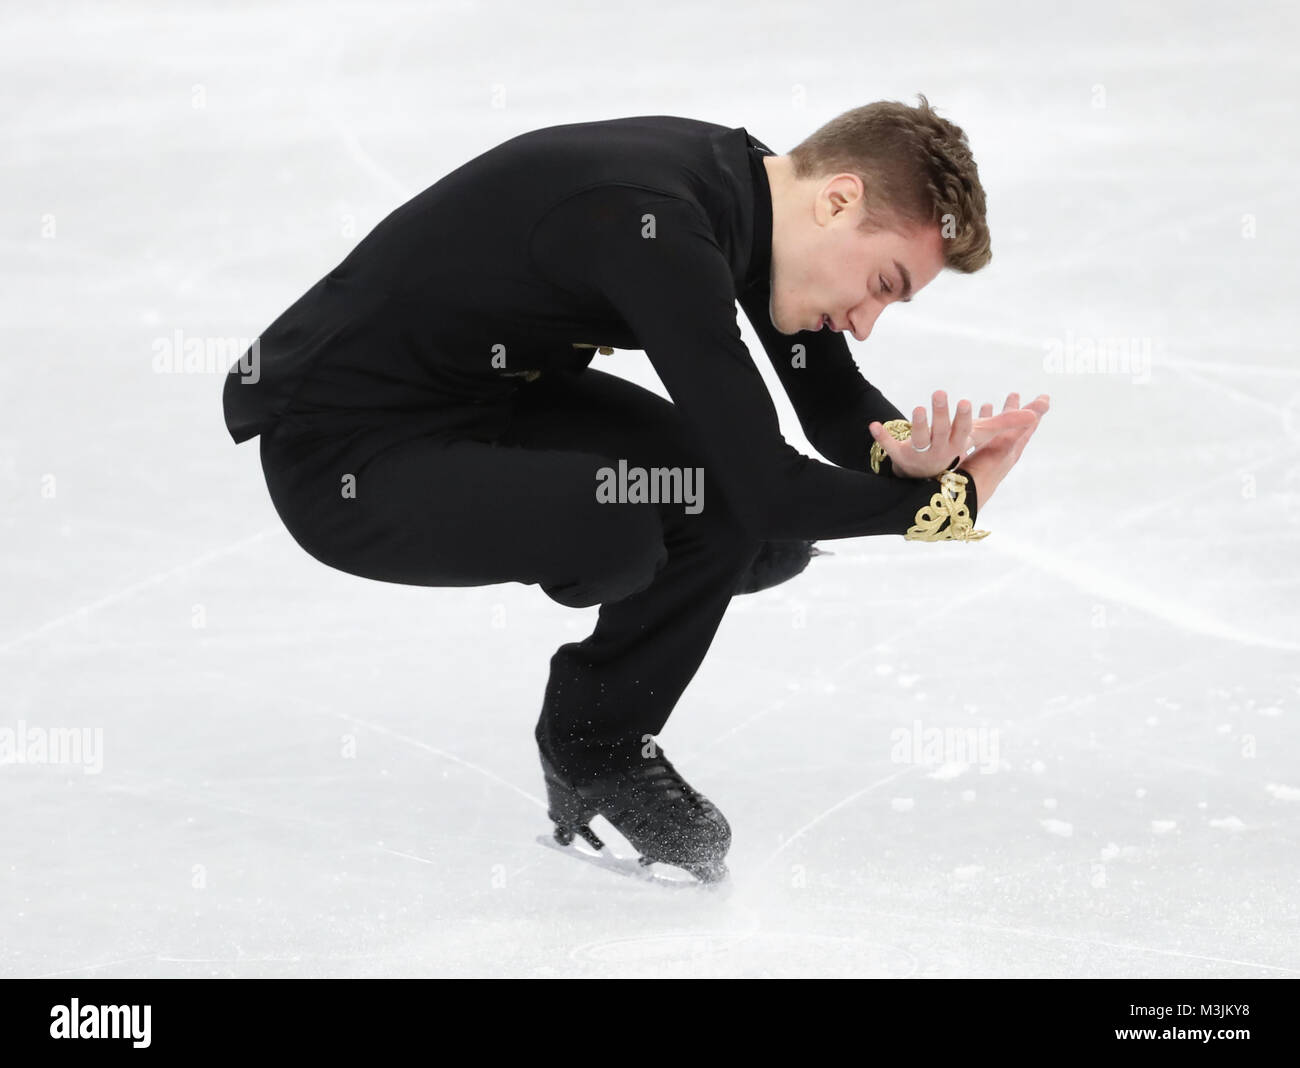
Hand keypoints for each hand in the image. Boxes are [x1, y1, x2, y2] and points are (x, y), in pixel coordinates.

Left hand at [870, 390, 1044, 478]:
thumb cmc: (956, 447)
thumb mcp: (979, 436)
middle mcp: (940, 449)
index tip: (966, 403)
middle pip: (941, 431)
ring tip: (917, 408)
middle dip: (942, 415)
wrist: (926, 476)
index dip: (963, 419)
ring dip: (917, 423)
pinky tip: (872, 425)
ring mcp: (919, 453)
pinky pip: (888, 446)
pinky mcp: (899, 456)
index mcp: (959, 443)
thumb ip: (1006, 423)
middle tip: (941, 394)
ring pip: (918, 438)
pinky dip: (881, 437)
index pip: (963, 431)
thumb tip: (1037, 412)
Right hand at [961, 393, 1050, 508]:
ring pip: (992, 433)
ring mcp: (988, 457)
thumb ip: (1020, 426)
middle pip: (1012, 426)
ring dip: (992, 418)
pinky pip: (977, 441)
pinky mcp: (972, 462)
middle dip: (1013, 410)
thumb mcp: (1005, 444)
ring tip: (987, 405)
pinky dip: (976, 430)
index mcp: (1013, 447)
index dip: (1036, 410)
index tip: (1044, 397)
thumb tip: (1040, 410)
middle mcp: (1003, 452)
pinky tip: (968, 428)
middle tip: (1014, 394)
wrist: (966, 495)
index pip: (1029, 425)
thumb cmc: (985, 470)